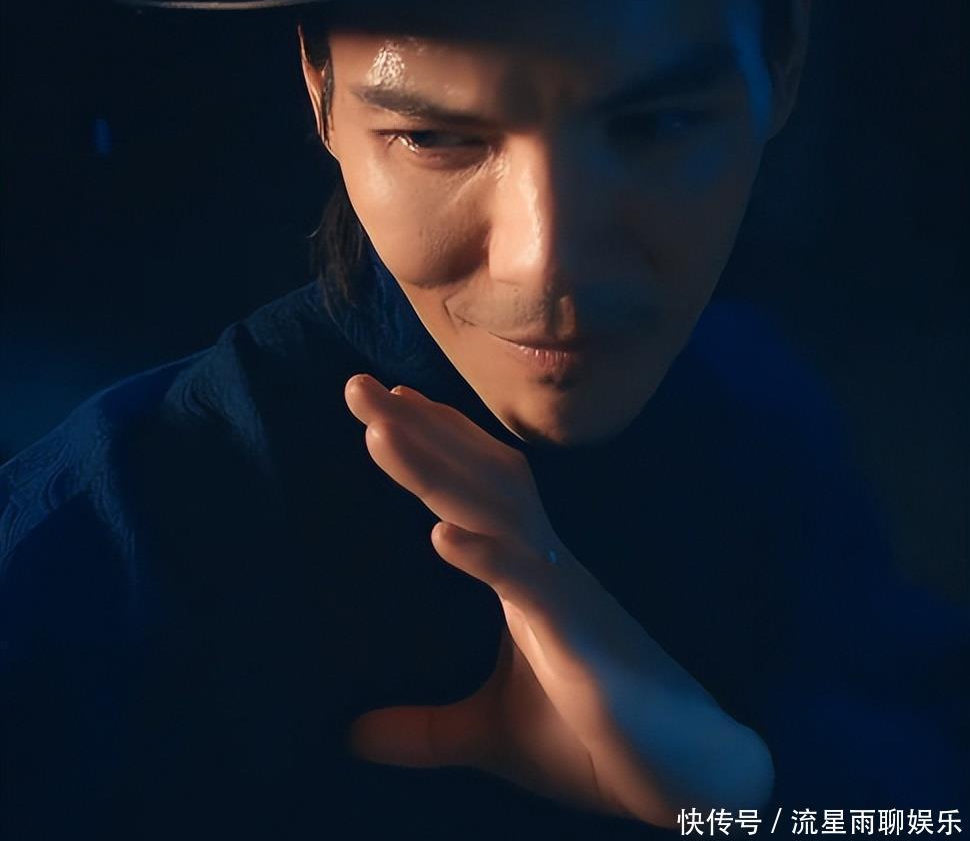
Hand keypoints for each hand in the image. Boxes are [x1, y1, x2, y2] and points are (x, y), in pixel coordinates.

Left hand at [343, 374, 773, 825]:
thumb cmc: (595, 741)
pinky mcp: (580, 635)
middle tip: (357, 386)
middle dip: (417, 429)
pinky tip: (440, 536)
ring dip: (436, 467)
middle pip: (475, 478)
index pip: (474, 489)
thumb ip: (424, 729)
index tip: (385, 405)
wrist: (685, 778)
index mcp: (526, 574)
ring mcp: (562, 592)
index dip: (433, 442)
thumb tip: (352, 738)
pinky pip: (530, 584)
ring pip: (495, 511)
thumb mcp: (489, 735)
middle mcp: (543, 564)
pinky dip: (487, 555)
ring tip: (381, 430)